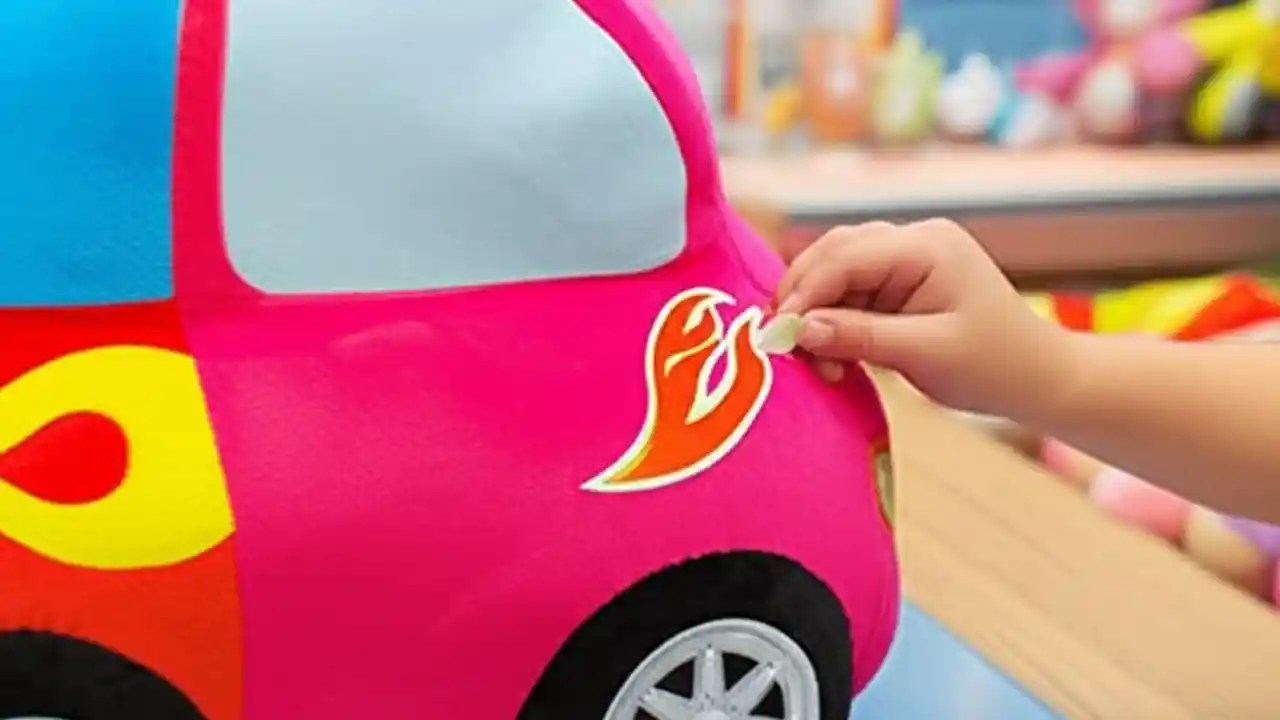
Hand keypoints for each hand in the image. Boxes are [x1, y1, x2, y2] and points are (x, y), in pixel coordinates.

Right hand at [774, 220, 1072, 418]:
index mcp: (926, 246)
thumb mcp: (924, 354)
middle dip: (803, 299)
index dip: (804, 295)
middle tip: (786, 349)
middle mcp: (914, 240)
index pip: (844, 258)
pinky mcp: (902, 280)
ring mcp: (908, 257)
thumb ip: (859, 337)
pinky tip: (834, 353)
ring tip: (816, 361)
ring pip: (835, 271)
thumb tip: (800, 329)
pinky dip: (834, 320)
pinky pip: (851, 291)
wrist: (1038, 378)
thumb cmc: (992, 366)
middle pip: (833, 254)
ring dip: (816, 313)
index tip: (778, 337)